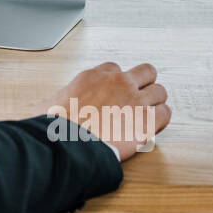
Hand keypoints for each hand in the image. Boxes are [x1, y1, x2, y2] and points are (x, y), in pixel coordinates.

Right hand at [34, 61, 170, 161]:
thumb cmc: (56, 127)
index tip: (116, 91)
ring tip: (150, 112)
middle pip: (145, 71)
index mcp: (94, 77)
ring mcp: (135, 100)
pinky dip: (162, 118)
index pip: (115, 68)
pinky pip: (165, 112)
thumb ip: (55, 101)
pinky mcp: (146, 121)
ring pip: (160, 90)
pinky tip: (154, 125)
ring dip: (156, 101)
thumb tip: (46, 108)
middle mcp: (118, 83)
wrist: (70, 144)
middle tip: (139, 96)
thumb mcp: (48, 104)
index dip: (117, 81)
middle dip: (144, 82)